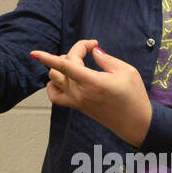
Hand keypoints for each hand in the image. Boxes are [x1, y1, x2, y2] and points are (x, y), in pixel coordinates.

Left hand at [30, 41, 151, 146]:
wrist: (137, 123)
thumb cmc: (134, 96)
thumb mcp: (126, 71)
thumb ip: (106, 59)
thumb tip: (93, 52)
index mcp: (93, 82)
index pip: (64, 67)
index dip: (48, 58)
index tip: (34, 52)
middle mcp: (80, 93)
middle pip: (61, 67)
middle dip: (74, 53)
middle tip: (91, 49)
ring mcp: (76, 101)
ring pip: (54, 80)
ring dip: (60, 66)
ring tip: (77, 61)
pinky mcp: (77, 106)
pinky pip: (55, 97)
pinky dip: (53, 86)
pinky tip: (62, 78)